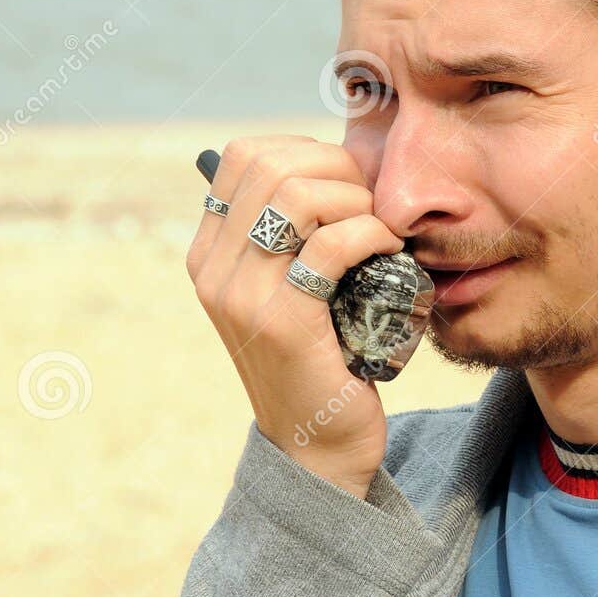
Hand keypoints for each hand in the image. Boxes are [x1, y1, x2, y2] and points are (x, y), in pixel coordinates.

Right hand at [186, 135, 405, 494]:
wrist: (318, 446)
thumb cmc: (319, 359)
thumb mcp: (288, 291)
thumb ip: (290, 237)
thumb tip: (335, 166)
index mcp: (209, 255)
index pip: (242, 157)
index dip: (304, 150)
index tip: (345, 181)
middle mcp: (215, 271)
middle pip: (270, 165)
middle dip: (336, 168)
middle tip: (370, 202)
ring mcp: (244, 297)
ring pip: (298, 197)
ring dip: (354, 199)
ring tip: (378, 227)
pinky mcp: (286, 322)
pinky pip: (331, 245)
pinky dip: (370, 233)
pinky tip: (388, 249)